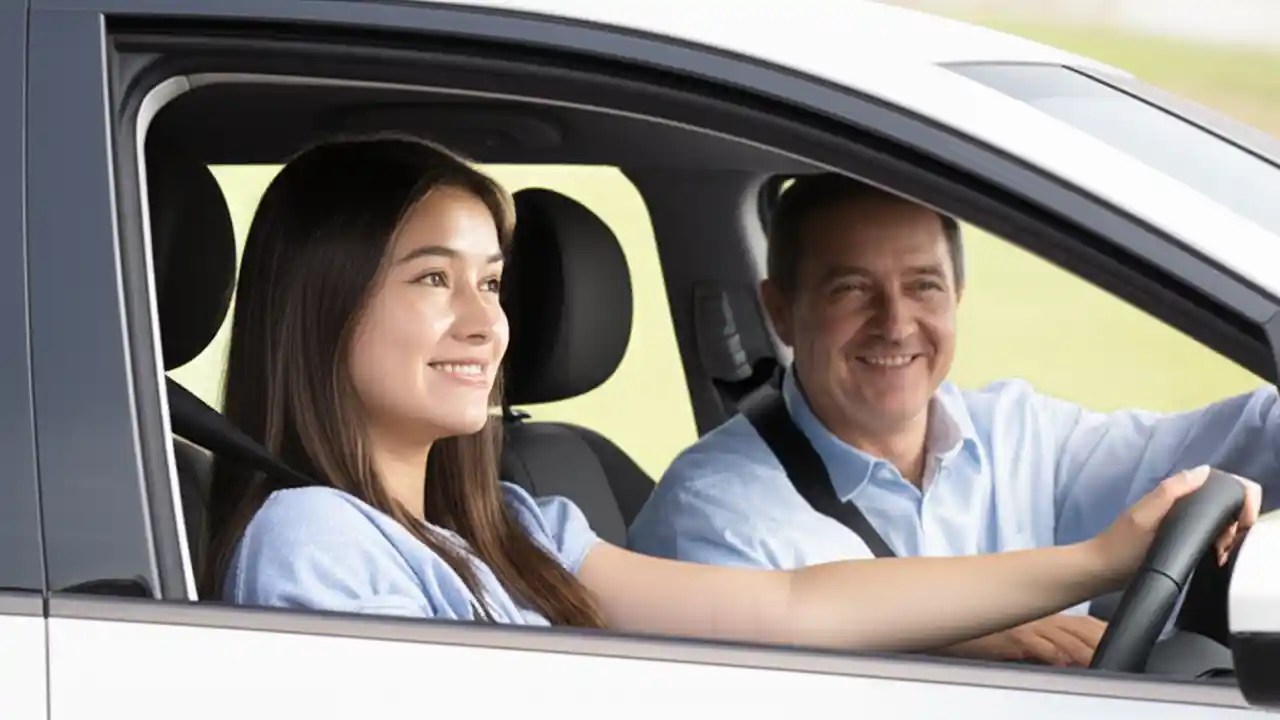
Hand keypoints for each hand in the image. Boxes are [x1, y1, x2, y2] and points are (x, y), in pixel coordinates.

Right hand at [942, 613, 1107, 666]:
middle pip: (1081, 629)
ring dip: (1083, 650)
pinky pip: (1036, 644)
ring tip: (1099, 660)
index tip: (1128, 642)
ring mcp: (1026, 627)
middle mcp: (1040, 620)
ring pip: (1063, 636)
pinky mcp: (1011, 638)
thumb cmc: (988, 637)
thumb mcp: (1023, 639)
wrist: (954, 628)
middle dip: (1102, 641)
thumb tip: (1070, 661)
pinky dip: (1051, 653)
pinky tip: (1062, 661)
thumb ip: (1049, 646)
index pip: (1087, 624)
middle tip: (1122, 654)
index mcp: (1047, 619)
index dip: (1107, 633)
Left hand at [1090, 466, 1261, 587]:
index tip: (1237, 522)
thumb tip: (1203, 471)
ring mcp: (1174, 524)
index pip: (1210, 485)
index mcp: (1169, 496)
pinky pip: (1203, 536)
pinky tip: (1215, 556)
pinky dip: (1215, 545)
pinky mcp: (1174, 541)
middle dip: (1230, 522)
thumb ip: (1170, 493)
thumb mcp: (1145, 517)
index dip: (1230, 498)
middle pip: (1215, 505)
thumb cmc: (1121, 545)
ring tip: (1220, 553)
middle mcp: (1174, 506)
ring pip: (1212, 522)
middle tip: (1225, 545)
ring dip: (1224, 535)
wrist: (1102, 571)